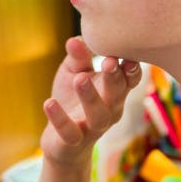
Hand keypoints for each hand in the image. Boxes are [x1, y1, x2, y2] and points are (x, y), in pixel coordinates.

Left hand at [40, 36, 141, 167]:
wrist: (60, 141)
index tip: (126, 53)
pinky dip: (60, 118)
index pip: (129, 79)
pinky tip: (49, 103)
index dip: (131, 68)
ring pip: (98, 116)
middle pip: (117, 95)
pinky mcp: (73, 141)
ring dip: (90, 97)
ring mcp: (92, 127)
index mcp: (114, 91)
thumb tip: (74, 40)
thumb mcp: (75, 73)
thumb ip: (78, 57)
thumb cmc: (73, 99)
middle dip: (114, 78)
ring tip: (80, 79)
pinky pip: (70, 132)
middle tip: (108, 62)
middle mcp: (109, 110)